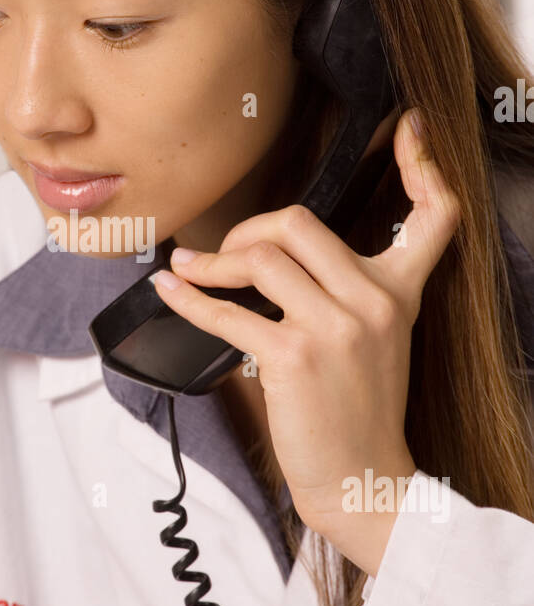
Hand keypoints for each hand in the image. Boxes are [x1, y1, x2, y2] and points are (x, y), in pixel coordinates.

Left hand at [151, 109, 461, 575]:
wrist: (361, 479)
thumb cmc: (358, 410)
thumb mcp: (378, 341)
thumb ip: (347, 292)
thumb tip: (274, 254)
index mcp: (399, 292)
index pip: (434, 217)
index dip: (425, 165)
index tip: (408, 126)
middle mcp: (374, 301)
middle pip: (301, 223)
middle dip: (250, 228)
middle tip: (228, 250)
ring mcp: (336, 328)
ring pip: (261, 257)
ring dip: (214, 262)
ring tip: (192, 270)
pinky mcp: (294, 357)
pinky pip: (229, 311)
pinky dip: (189, 297)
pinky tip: (171, 288)